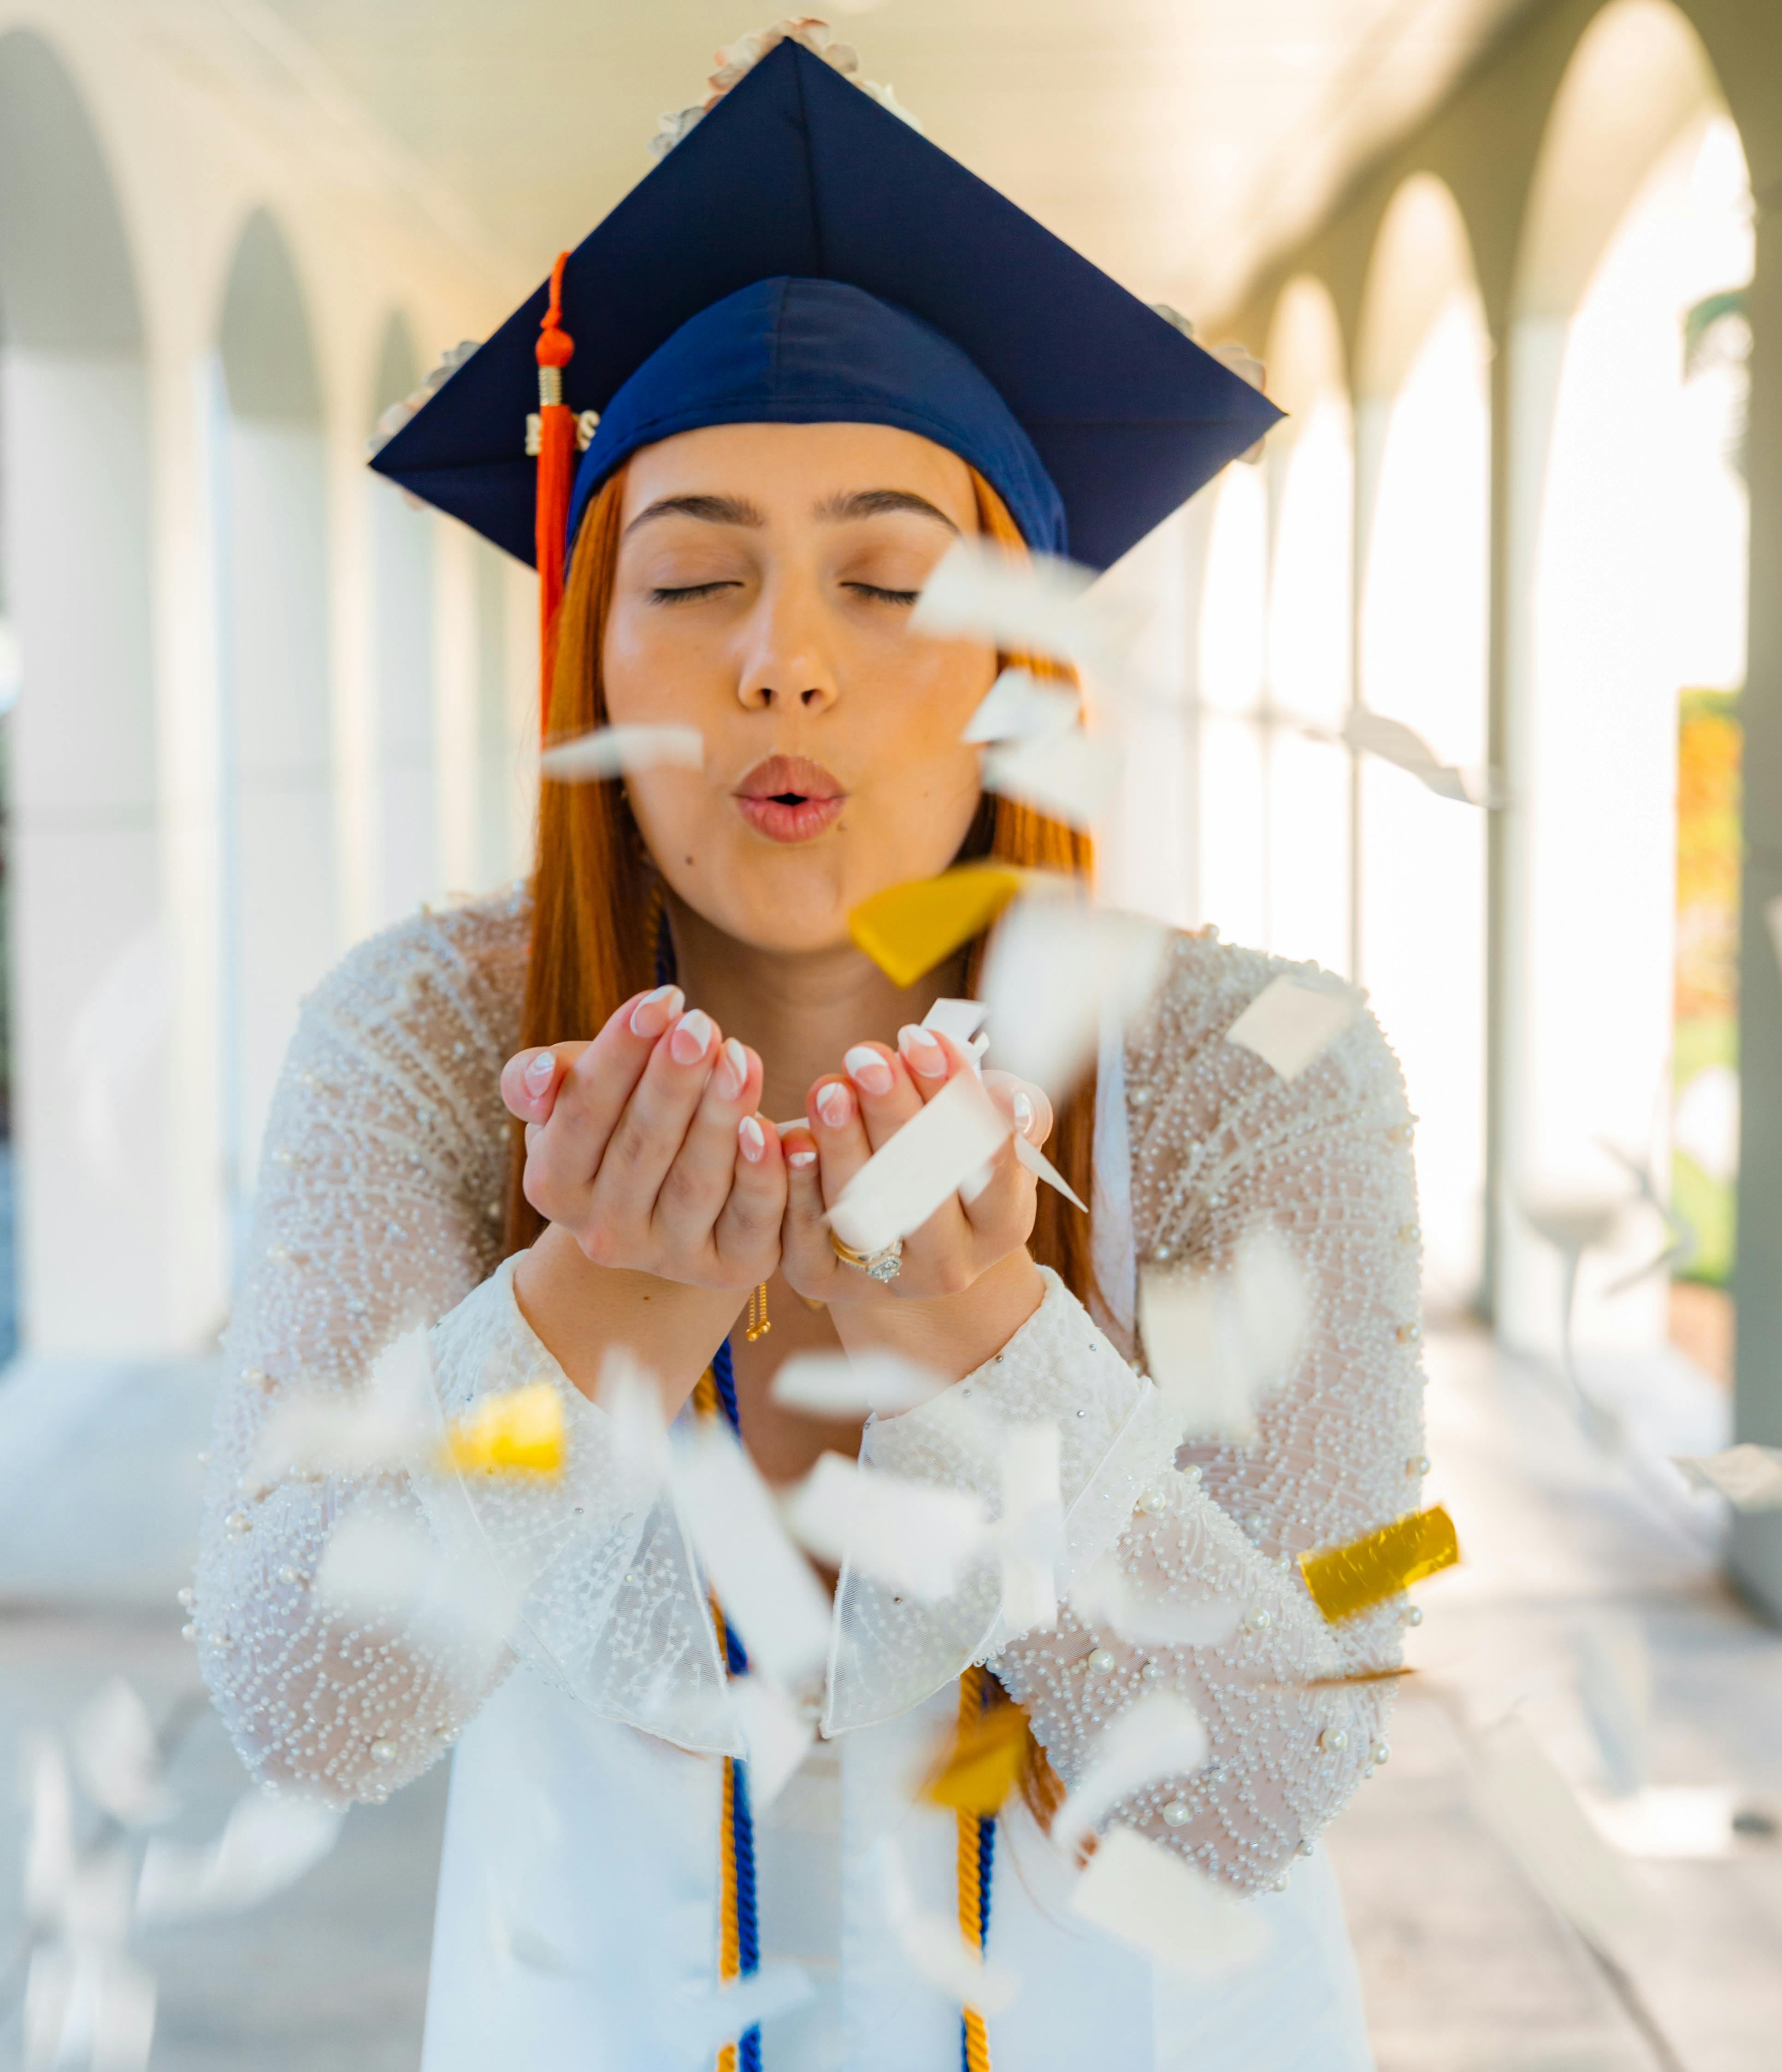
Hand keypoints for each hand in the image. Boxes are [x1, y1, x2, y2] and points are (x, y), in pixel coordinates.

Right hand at [500, 983, 785, 1291]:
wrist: (673, 1195)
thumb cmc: (618, 1122)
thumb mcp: (569, 1097)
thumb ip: (538, 1081)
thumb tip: (539, 1074)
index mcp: (554, 1187)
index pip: (582, 1112)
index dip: (621, 1052)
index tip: (663, 997)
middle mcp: (604, 1234)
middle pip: (640, 1147)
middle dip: (673, 1080)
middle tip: (702, 1024)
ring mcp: (668, 1257)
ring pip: (696, 1183)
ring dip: (720, 1116)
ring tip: (741, 1056)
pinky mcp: (730, 1269)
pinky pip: (751, 1221)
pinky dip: (765, 1175)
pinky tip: (776, 1128)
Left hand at [779, 1023, 1051, 1313]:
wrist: (910, 1239)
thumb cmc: (959, 1163)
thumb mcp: (998, 1137)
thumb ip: (1018, 1110)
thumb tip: (1010, 1101)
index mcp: (1001, 1224)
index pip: (988, 1163)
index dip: (956, 1099)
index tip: (925, 1042)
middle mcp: (948, 1263)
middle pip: (921, 1189)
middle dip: (893, 1114)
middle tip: (867, 1057)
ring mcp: (886, 1279)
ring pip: (861, 1211)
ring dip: (841, 1144)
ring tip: (829, 1088)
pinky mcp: (825, 1281)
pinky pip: (805, 1238)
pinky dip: (796, 1187)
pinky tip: (791, 1141)